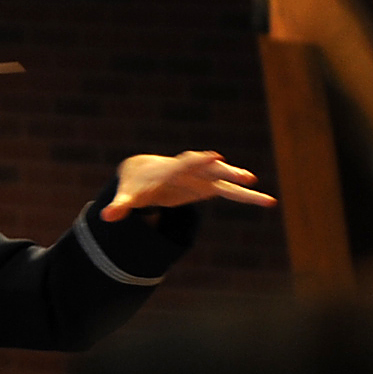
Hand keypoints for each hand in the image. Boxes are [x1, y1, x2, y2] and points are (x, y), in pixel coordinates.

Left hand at [103, 150, 274, 217]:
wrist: (145, 173)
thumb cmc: (137, 184)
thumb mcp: (128, 195)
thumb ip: (120, 205)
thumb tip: (106, 217)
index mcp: (172, 169)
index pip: (185, 163)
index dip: (198, 161)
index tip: (214, 156)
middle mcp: (191, 170)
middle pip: (211, 170)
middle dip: (227, 172)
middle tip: (245, 176)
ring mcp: (202, 178)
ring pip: (226, 181)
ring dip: (242, 188)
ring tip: (266, 199)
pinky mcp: (208, 187)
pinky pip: (229, 191)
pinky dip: (244, 195)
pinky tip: (265, 200)